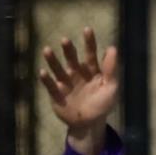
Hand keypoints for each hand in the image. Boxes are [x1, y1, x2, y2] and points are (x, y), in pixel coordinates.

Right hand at [39, 27, 119, 154]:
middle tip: (65, 40)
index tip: (87, 29)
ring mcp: (66, 84)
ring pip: (58, 69)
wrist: (89, 125)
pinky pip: (50, 86)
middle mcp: (77, 74)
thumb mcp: (111, 88)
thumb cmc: (102, 105)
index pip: (91, 54)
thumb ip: (111, 69)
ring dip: (53, 60)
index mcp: (91, 71)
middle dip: (68, 50)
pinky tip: (43, 71)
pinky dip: (46, 79)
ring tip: (47, 50)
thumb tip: (112, 47)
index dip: (89, 42)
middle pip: (72, 59)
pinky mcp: (57, 95)